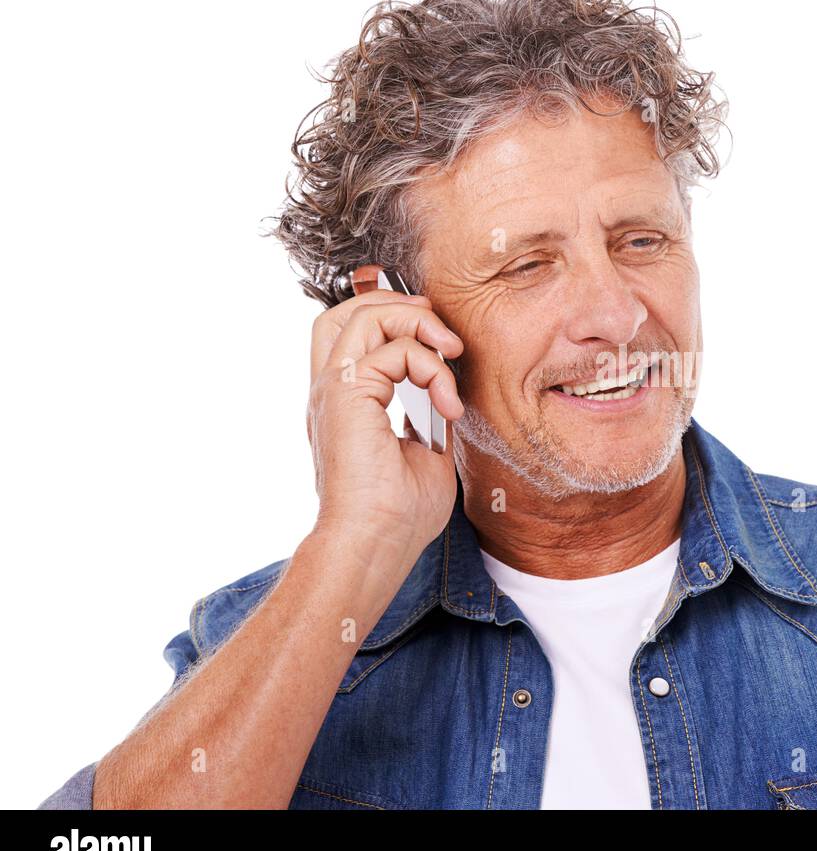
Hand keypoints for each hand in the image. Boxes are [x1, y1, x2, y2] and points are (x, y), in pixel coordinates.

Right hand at [305, 279, 465, 567]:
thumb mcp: (426, 455)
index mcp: (346, 406)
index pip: (352, 338)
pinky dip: (430, 367)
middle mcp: (332, 392)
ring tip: (451, 354)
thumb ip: (428, 417)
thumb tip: (445, 395)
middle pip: (346, 313)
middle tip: (443, 333)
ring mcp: (333, 390)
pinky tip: (446, 405)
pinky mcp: (345, 394)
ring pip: (363, 315)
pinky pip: (392, 349)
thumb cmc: (398, 517)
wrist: (374, 545)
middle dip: (399, 306)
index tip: (441, 345)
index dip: (391, 320)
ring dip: (418, 325)